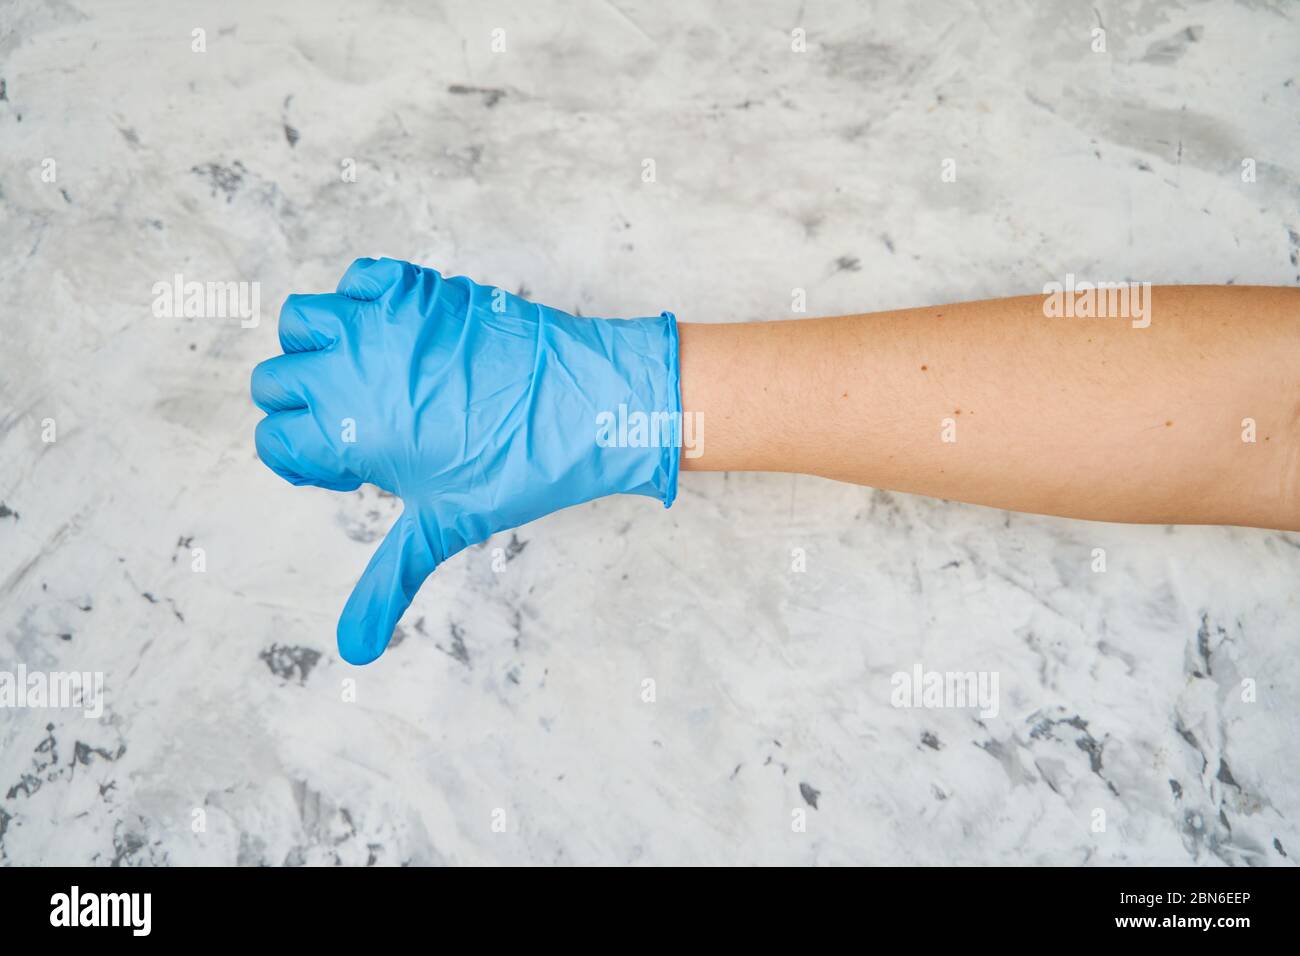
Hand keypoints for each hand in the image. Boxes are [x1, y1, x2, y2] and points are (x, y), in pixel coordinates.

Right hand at [251, 258, 680, 663]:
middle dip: (301, 409)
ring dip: (315, 350)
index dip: (303, 462)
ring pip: (301, 321)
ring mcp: (380, 321)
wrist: (584, 405)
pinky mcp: (417, 289)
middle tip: (359, 432)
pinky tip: (393, 338)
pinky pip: (360, 278)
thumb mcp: (441, 525)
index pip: (273, 437)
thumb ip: (386, 581)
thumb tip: (352, 651)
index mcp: (345, 429)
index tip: (353, 472)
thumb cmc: (515, 469)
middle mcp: (349, 367)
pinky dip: (359, 298)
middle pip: (274, 380)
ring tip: (365, 382)